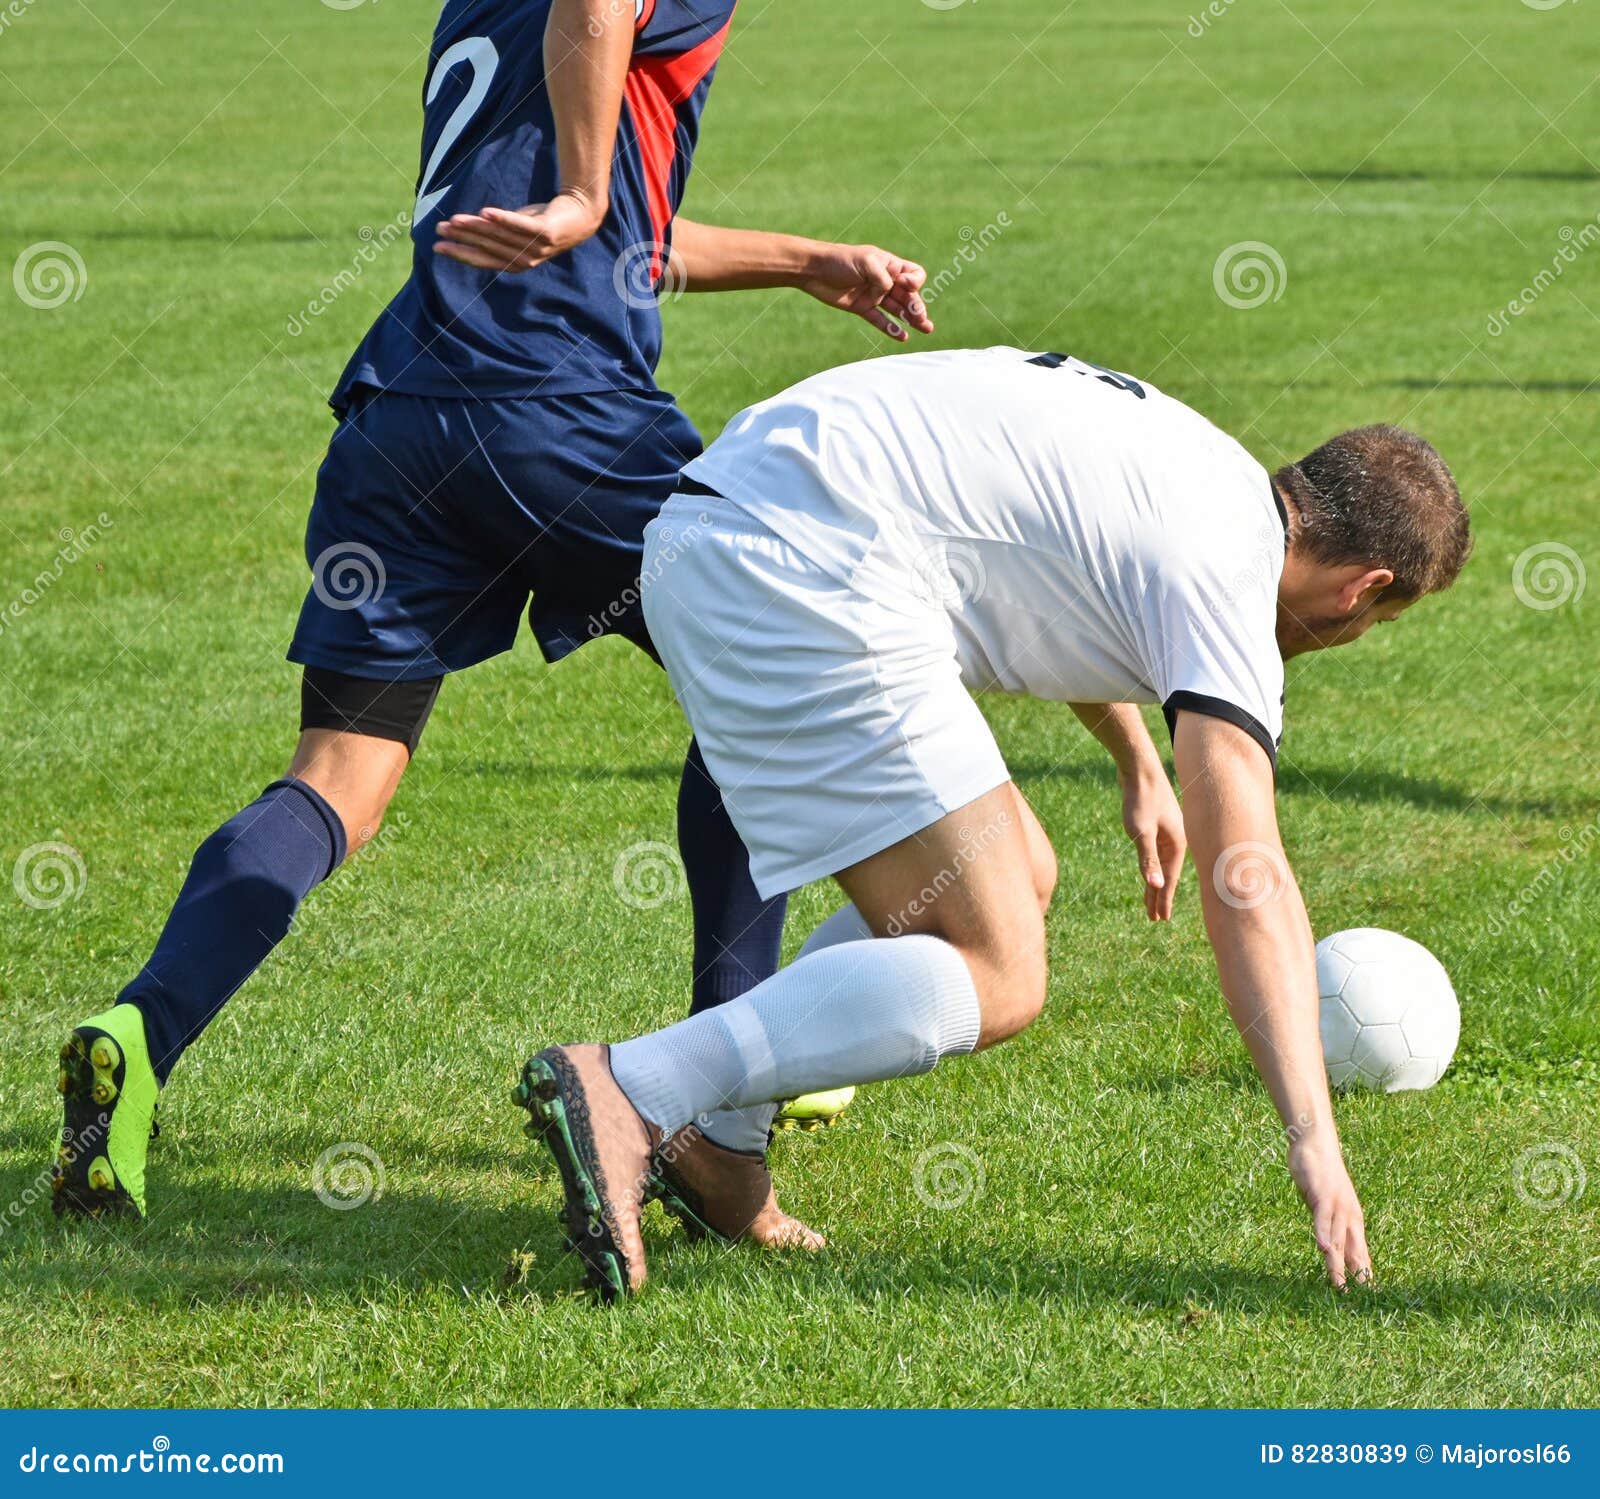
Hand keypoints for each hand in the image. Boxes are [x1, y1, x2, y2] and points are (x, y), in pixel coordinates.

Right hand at [433, 190, 605, 272]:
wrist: (580, 214)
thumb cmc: (545, 222)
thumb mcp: (518, 229)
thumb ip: (497, 232)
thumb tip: (471, 227)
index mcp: (516, 263)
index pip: (483, 260)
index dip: (460, 254)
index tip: (438, 247)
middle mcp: (525, 259)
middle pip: (487, 248)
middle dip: (461, 239)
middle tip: (440, 230)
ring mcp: (536, 247)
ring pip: (499, 236)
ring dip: (475, 228)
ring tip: (455, 219)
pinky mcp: (545, 232)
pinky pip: (520, 226)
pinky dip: (503, 219)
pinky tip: (485, 212)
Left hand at [797, 244, 934, 341]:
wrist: (814, 270)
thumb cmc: (840, 260)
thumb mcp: (866, 261)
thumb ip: (882, 277)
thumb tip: (889, 292)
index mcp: (889, 265)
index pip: (913, 275)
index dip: (915, 282)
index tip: (905, 285)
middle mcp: (884, 280)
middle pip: (908, 295)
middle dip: (918, 307)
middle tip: (924, 321)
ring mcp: (874, 295)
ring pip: (897, 309)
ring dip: (911, 319)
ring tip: (925, 329)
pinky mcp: (862, 308)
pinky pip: (880, 320)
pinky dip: (891, 328)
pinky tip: (903, 337)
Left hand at [1119, 766, 1185, 920]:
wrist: (1139, 769)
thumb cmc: (1140, 799)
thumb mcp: (1140, 832)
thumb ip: (1147, 859)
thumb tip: (1155, 885)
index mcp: (1175, 845)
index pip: (1168, 880)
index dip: (1162, 900)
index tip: (1159, 919)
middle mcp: (1175, 840)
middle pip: (1166, 875)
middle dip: (1159, 896)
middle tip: (1154, 918)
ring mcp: (1166, 833)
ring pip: (1160, 865)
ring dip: (1155, 883)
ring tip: (1150, 901)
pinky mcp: (1157, 826)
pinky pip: (1155, 854)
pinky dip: (1152, 866)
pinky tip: (1150, 870)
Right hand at [1288, 1135, 1372, 1289]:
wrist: (1317, 1143)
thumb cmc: (1321, 1175)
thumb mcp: (1326, 1206)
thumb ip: (1329, 1226)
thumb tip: (1329, 1247)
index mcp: (1353, 1221)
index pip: (1360, 1256)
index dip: (1363, 1278)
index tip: (1367, 1302)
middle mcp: (1350, 1217)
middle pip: (1354, 1253)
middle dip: (1356, 1279)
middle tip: (1358, 1303)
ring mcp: (1337, 1207)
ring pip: (1338, 1240)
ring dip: (1337, 1264)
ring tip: (1339, 1285)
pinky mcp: (1322, 1197)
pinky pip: (1322, 1218)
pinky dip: (1322, 1233)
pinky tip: (1322, 1248)